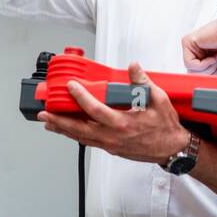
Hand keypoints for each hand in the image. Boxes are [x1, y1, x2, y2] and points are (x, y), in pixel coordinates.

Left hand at [37, 62, 191, 165]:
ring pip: (81, 137)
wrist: (171, 149)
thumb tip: (134, 67)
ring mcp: (111, 145)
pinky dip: (76, 136)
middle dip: (60, 121)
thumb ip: (143, 82)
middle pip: (79, 129)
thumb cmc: (166, 127)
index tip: (71, 86)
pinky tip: (69, 130)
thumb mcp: (158, 100)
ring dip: (64, 130)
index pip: (95, 109)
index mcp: (123, 123)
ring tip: (49, 122)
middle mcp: (113, 136)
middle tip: (45, 113)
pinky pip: (89, 142)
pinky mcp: (112, 149)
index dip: (81, 97)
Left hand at [182, 18, 216, 74]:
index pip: (198, 75)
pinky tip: (213, 56)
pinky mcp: (187, 42)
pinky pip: (189, 63)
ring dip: (208, 68)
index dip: (210, 76)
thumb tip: (201, 84)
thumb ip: (211, 77)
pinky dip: (204, 64)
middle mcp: (196, 51)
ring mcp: (191, 47)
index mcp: (203, 56)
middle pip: (194, 74)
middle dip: (209, 73)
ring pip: (191, 71)